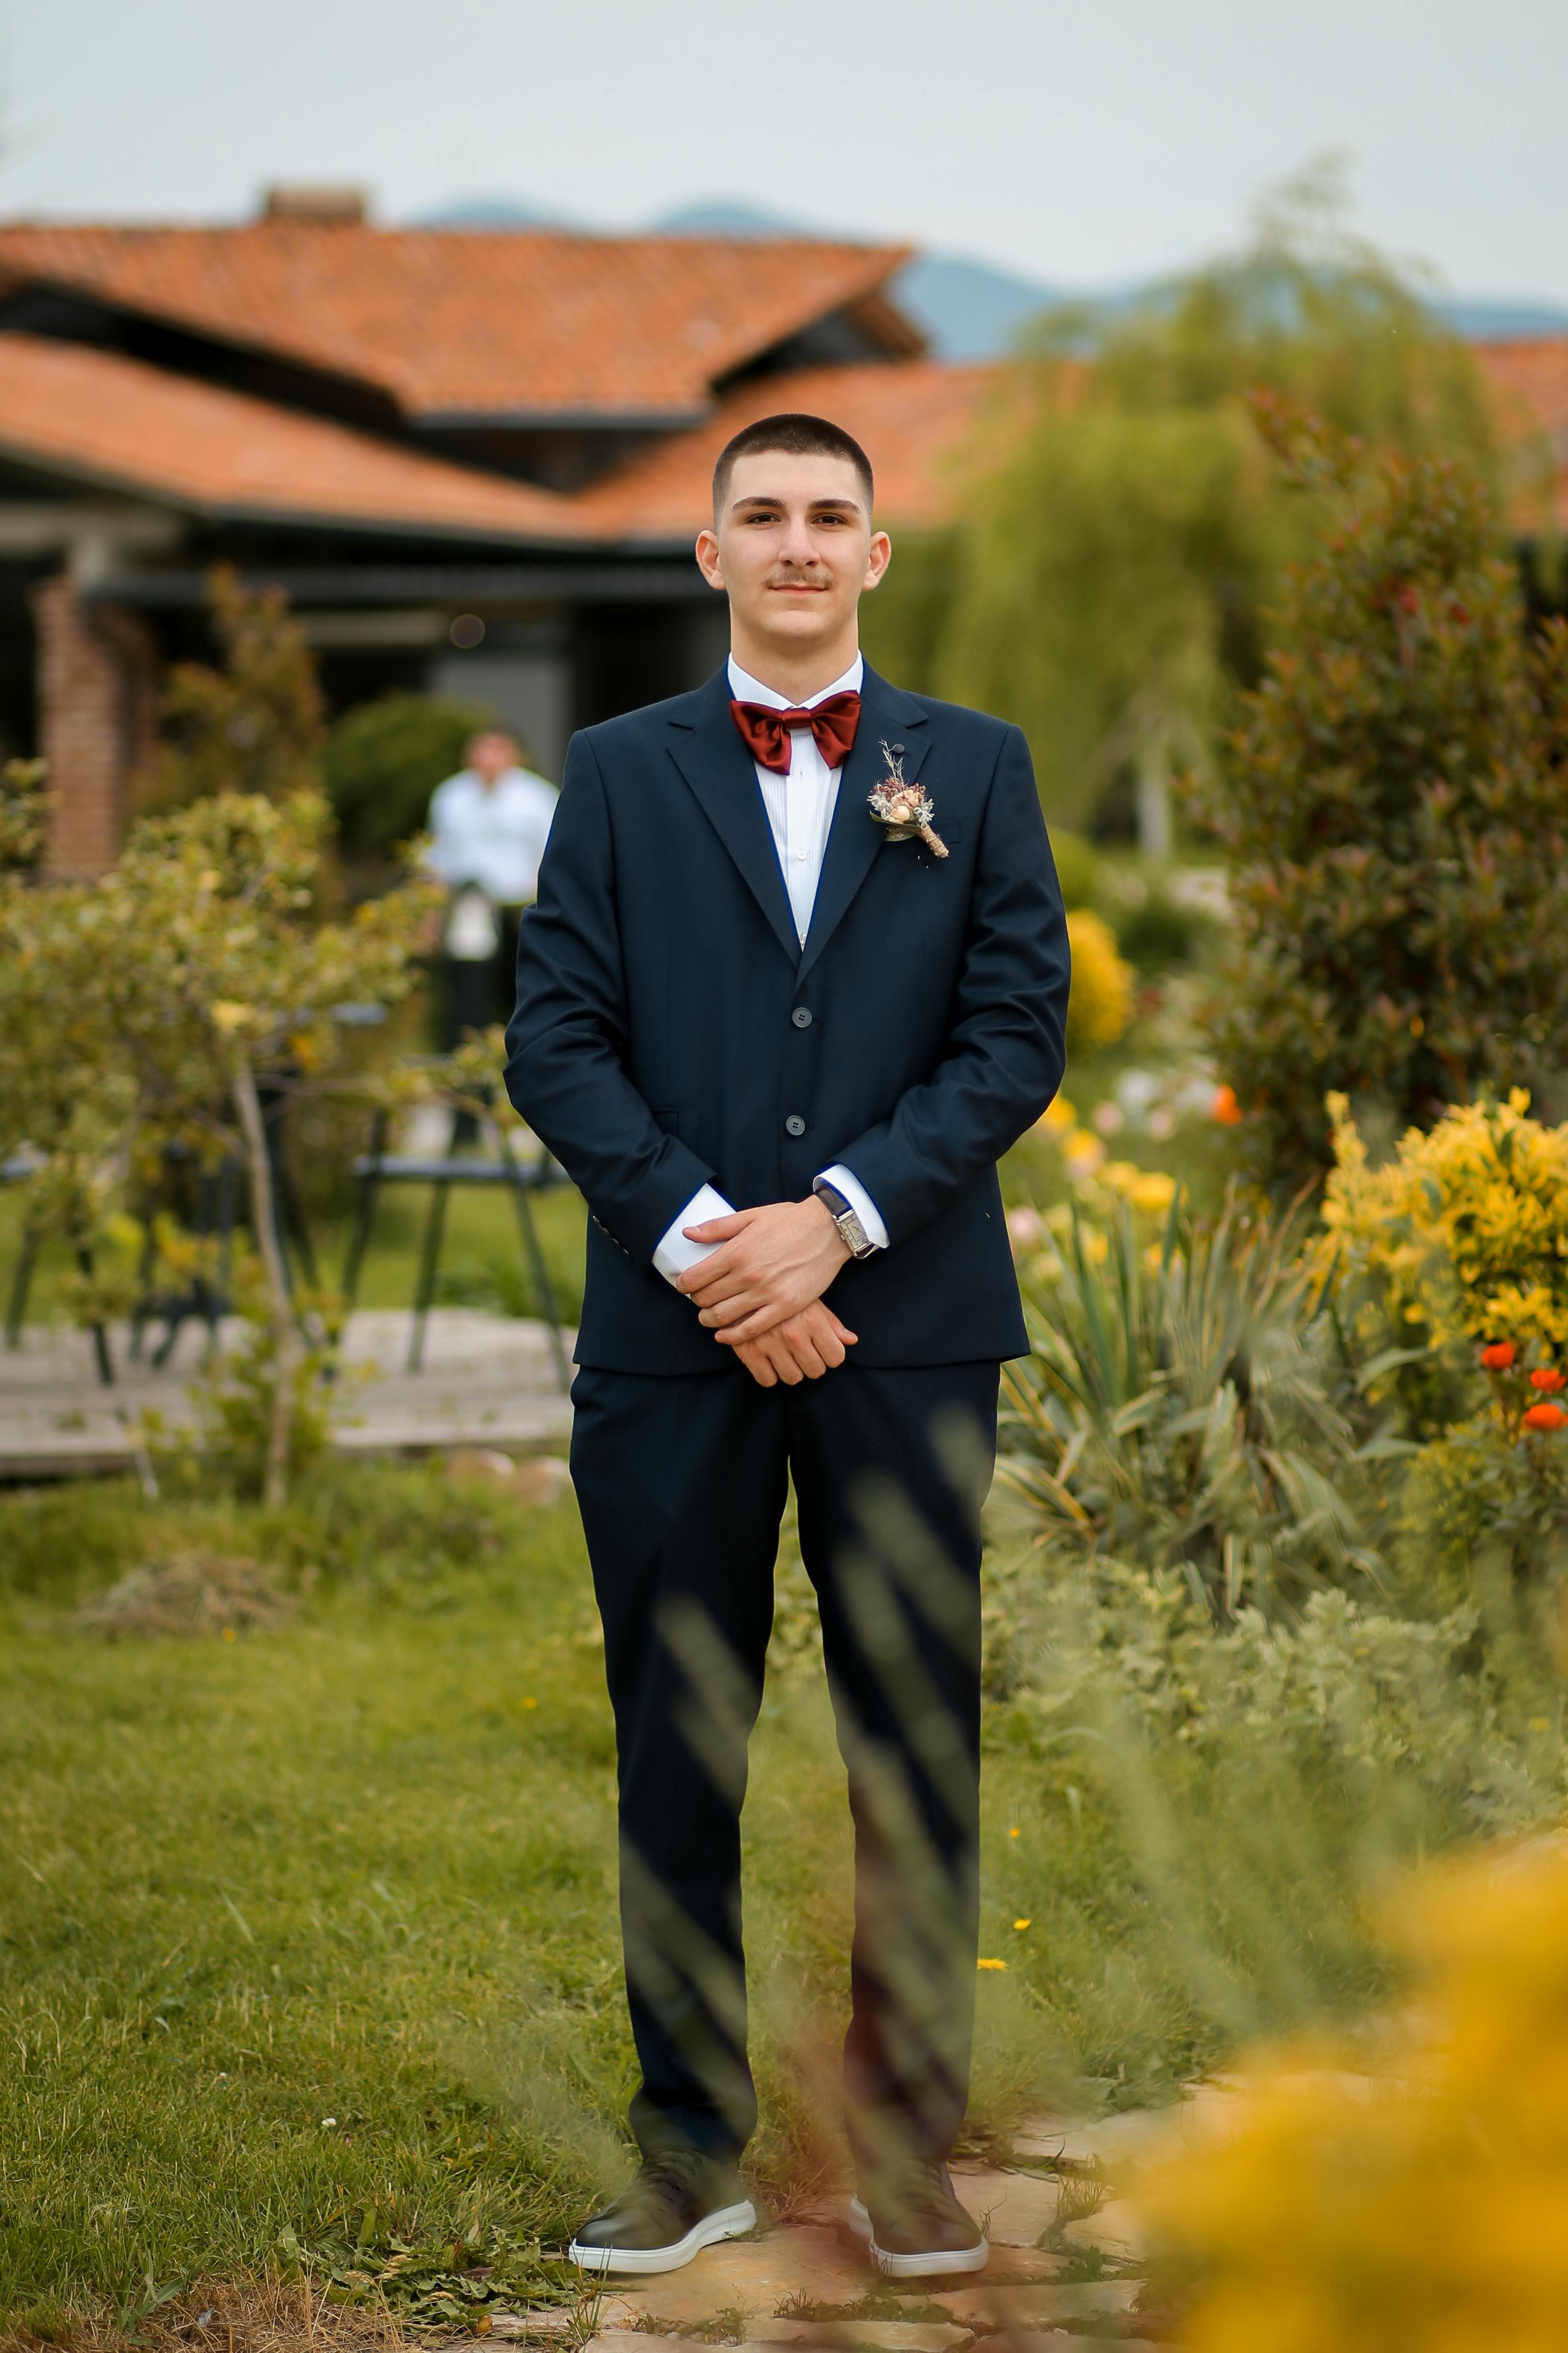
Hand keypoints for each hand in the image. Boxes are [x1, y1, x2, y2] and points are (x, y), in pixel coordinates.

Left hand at [677, 1196, 850, 1343]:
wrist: (828, 1230)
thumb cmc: (789, 1221)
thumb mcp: (751, 1216)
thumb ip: (716, 1227)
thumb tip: (687, 1234)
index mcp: (736, 1252)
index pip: (694, 1278)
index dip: (684, 1285)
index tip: (685, 1285)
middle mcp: (748, 1275)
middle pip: (706, 1299)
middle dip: (696, 1302)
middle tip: (699, 1299)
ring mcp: (767, 1293)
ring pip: (723, 1317)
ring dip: (709, 1320)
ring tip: (708, 1317)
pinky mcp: (784, 1307)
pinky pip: (750, 1329)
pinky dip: (732, 1336)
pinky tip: (724, 1334)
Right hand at [733, 1300, 858, 1387]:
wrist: (742, 1281)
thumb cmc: (782, 1290)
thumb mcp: (810, 1300)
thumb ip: (831, 1322)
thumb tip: (851, 1340)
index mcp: (812, 1320)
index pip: (835, 1357)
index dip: (831, 1355)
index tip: (823, 1350)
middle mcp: (793, 1334)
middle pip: (816, 1371)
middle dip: (812, 1364)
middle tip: (803, 1352)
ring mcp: (770, 1344)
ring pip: (793, 1378)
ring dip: (792, 1370)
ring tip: (786, 1355)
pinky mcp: (749, 1351)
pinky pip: (767, 1380)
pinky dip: (769, 1374)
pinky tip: (769, 1360)